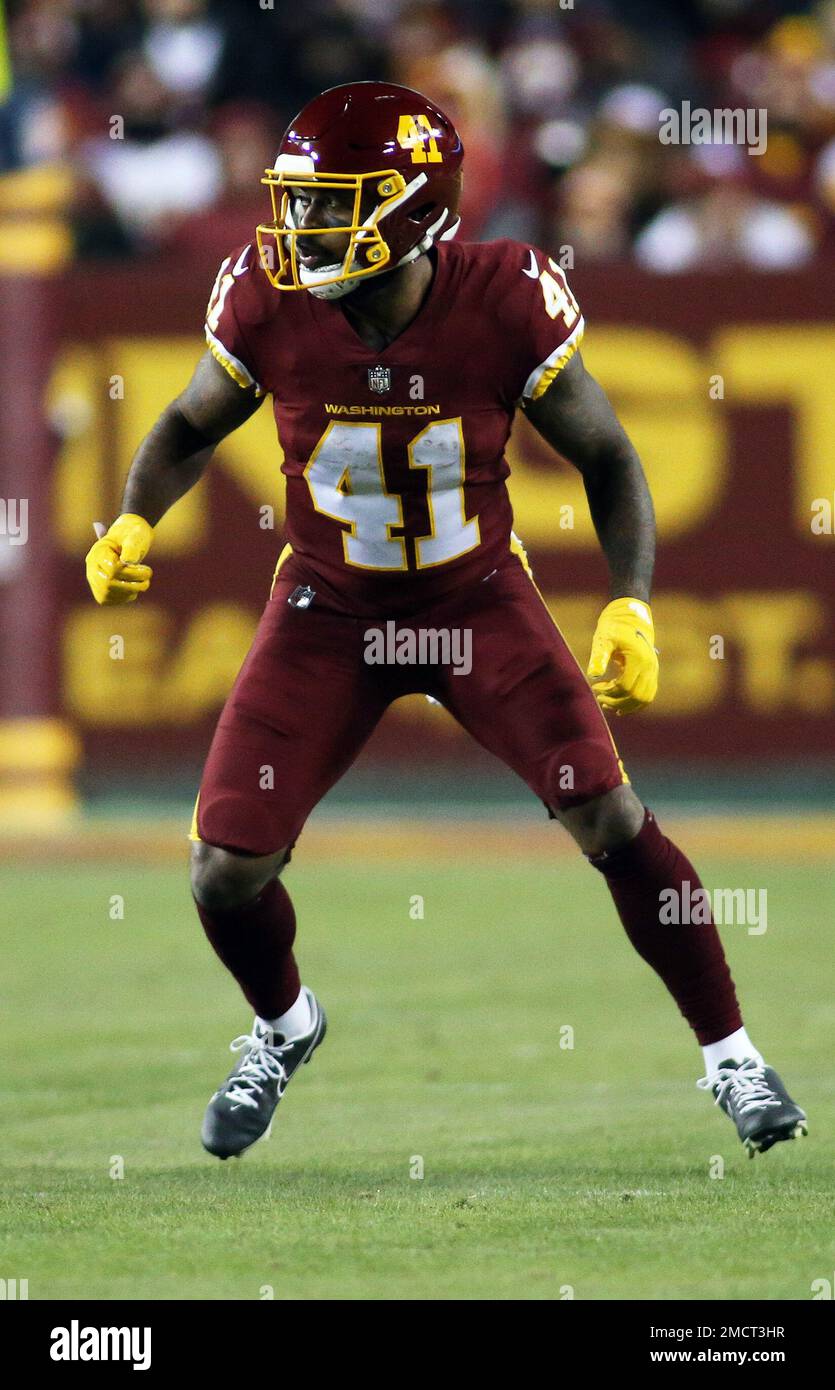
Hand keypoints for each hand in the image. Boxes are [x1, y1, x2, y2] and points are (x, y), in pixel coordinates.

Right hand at [85, 513, 153, 604]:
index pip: (112, 569)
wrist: (129, 540)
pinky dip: (128, 596)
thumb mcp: (135, 536)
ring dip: (133, 590)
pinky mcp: (101, 591)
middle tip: (148, 575)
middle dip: (133, 584)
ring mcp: (94, 580)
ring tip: (144, 580)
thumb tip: (128, 561)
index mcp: (98, 552)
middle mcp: (92, 567)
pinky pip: (112, 600)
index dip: (131, 572)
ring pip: (109, 594)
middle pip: (108, 584)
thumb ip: (132, 547)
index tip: (146, 568)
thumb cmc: (133, 535)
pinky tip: (135, 585)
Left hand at [587, 596, 658, 713]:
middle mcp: (650, 667)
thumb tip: (593, 675)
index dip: (609, 692)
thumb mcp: (603, 639)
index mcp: (638, 659)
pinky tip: (621, 706)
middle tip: (600, 699)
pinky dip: (636, 703)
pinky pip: (648, 695)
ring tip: (608, 705)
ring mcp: (654, 671)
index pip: (625, 686)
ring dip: (626, 706)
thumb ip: (599, 656)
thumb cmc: (614, 628)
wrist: (631, 618)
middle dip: (616, 701)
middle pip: (635, 696)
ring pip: (644, 699)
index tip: (595, 687)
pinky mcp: (652, 673)